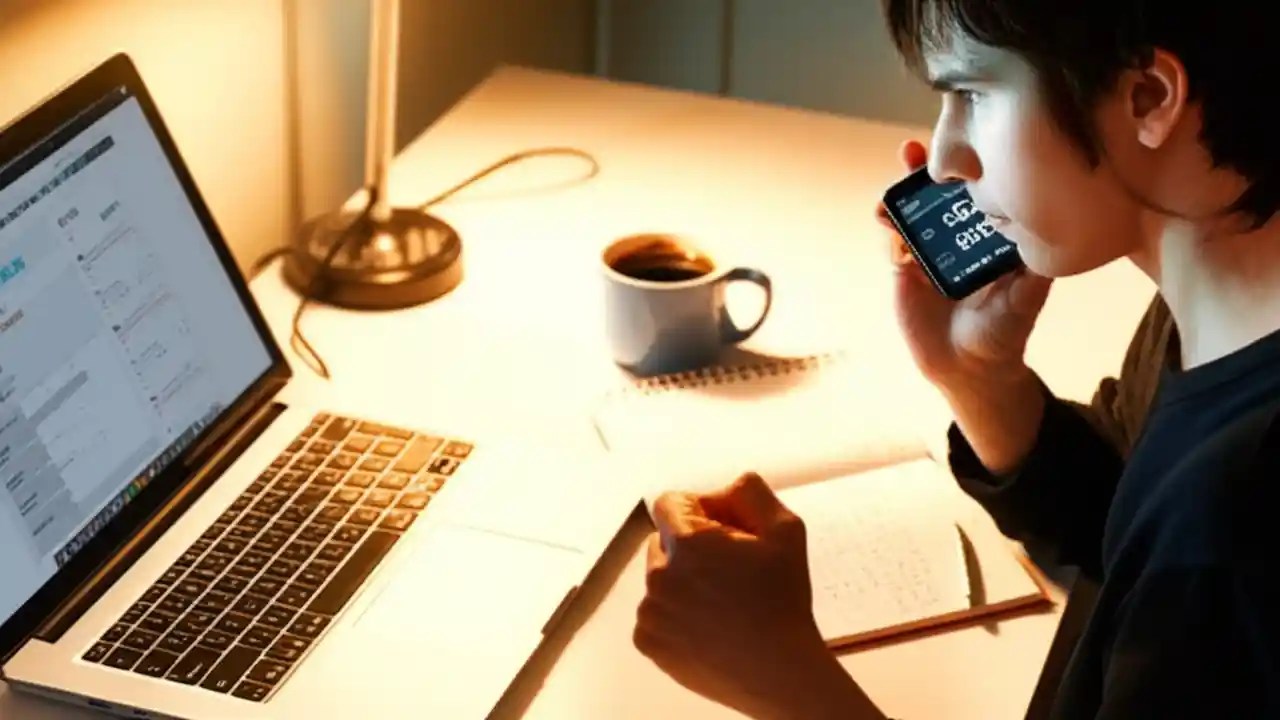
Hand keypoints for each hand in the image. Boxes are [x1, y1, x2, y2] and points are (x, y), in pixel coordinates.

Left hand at [634, 474, 879, 719]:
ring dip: (682, 582)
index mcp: (688, 542)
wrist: (779, 671)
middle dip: (689, 547)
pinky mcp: (647, 641)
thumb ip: (751, 491)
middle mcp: (658, 573)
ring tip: (721, 604)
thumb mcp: (786, 530)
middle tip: (727, 570)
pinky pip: (654, 614)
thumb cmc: (784, 601)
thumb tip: (726, 487)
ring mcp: (650, 610)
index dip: (697, 510)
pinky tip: (708, 627)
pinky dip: (674, 616)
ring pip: (659, 579)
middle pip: (663, 541)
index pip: (669, 503)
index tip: (720, 530)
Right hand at [877, 140, 1052, 386]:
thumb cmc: (1004, 332)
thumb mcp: (1026, 297)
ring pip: (912, 212)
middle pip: (938, 196)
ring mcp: (929, 253)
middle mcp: (957, 240)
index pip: (975, 196)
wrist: (969, 368)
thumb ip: (1035, 269)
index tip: (965, 147)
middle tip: (917, 149)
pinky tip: (885, 213)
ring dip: (902, 190)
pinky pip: (893, 240)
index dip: (968, 172)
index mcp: (986, 240)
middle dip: (927, 170)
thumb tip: (1051, 235)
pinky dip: (888, 223)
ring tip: (898, 174)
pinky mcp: (905, 271)